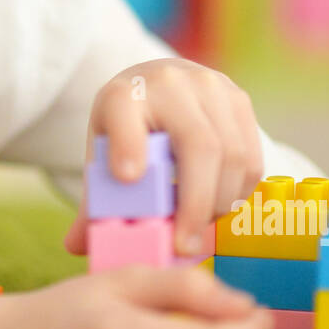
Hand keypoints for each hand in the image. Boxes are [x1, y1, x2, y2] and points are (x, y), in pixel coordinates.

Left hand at [65, 57, 263, 257]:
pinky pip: (251, 157)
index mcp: (124, 94)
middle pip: (199, 145)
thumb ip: (96, 199)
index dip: (128, 145)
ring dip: (219, 203)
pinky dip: (237, 192)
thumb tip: (77, 246)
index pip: (125, 113)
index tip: (127, 178)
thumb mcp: (104, 152)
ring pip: (232, 154)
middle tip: (184, 246)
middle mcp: (170, 82)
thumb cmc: (128, 128)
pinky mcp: (240, 99)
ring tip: (198, 230)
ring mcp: (211, 86)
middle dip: (195, 203)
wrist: (158, 83)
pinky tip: (217, 208)